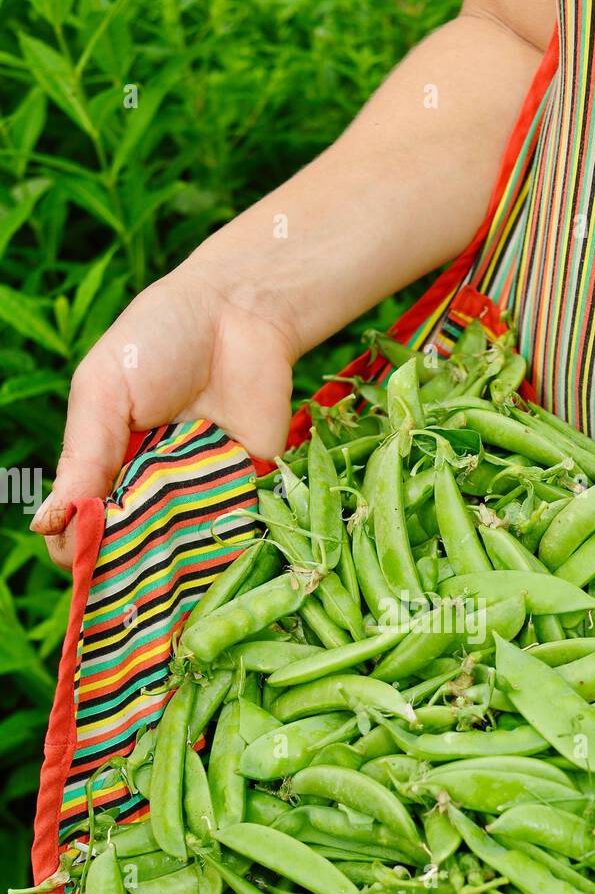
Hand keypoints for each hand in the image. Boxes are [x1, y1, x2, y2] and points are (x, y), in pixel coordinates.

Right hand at [31, 261, 298, 567]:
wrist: (240, 313)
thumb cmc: (159, 341)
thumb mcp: (103, 393)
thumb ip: (82, 460)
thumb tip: (46, 525)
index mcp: (106, 471)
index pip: (83, 532)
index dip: (80, 552)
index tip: (84, 559)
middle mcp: (151, 494)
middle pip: (132, 554)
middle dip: (128, 572)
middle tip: (130, 576)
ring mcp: (200, 497)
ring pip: (180, 555)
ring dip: (173, 570)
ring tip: (170, 579)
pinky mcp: (247, 493)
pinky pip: (233, 536)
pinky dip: (225, 552)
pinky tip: (215, 566)